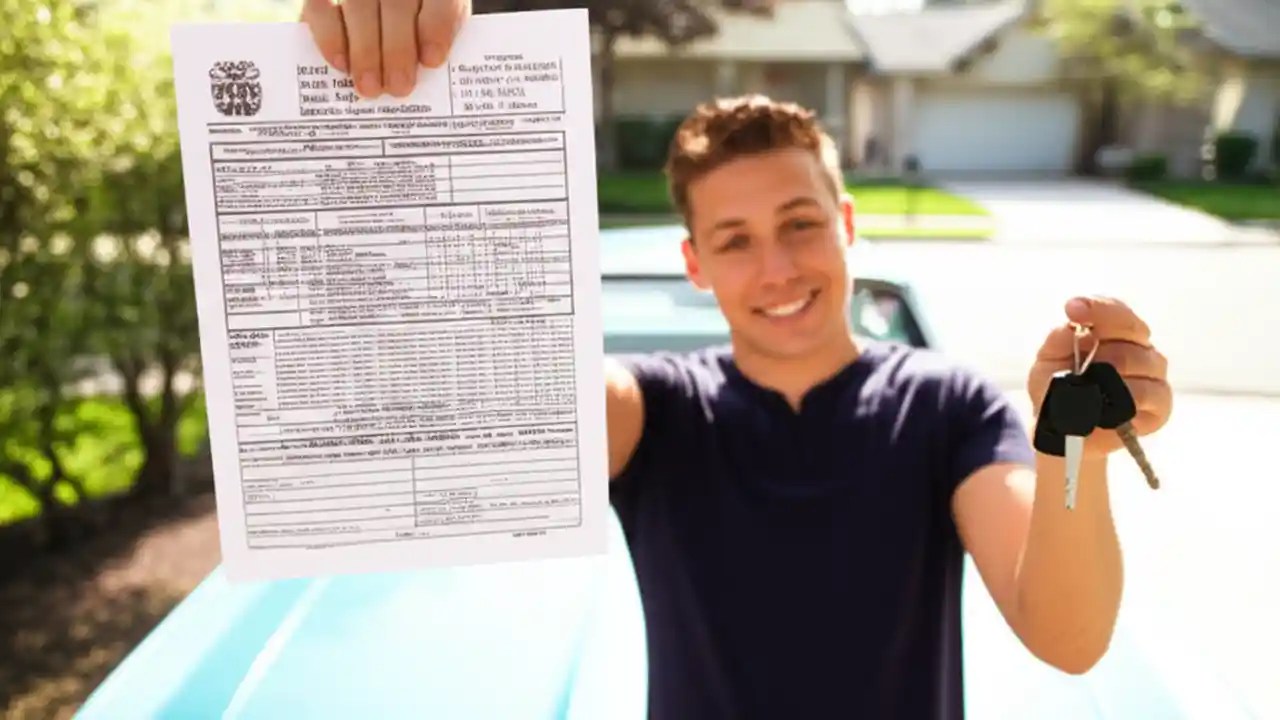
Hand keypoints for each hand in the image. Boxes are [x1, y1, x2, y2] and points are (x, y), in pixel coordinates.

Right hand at [300, 0, 471, 97]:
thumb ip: (433, 47)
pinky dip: (330, 36)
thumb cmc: (413, 36)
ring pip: (359, 5)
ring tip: (370, 86)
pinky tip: (341, 63)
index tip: (432, 60)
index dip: (438, 25)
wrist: (376, 19)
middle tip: (398, 87)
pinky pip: (320, 6)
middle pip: (397, 3)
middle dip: (398, 48)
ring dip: (366, 49)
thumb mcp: (433, 36)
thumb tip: (428, 75)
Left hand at [1028, 296, 1172, 457]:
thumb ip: (1055, 343)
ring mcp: (1152, 374)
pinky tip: (1109, 406)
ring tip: (1089, 389)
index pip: (1114, 310)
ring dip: (1111, 373)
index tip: (1073, 309)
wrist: (1064, 433)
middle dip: (1101, 345)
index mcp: (1111, 332)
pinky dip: (1129, 398)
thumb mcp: (1046, 365)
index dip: (1097, 307)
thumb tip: (1068, 326)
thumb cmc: (1057, 391)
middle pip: (1132, 329)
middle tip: (1078, 364)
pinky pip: (1152, 393)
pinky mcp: (1161, 404)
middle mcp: (1137, 347)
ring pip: (1141, 360)